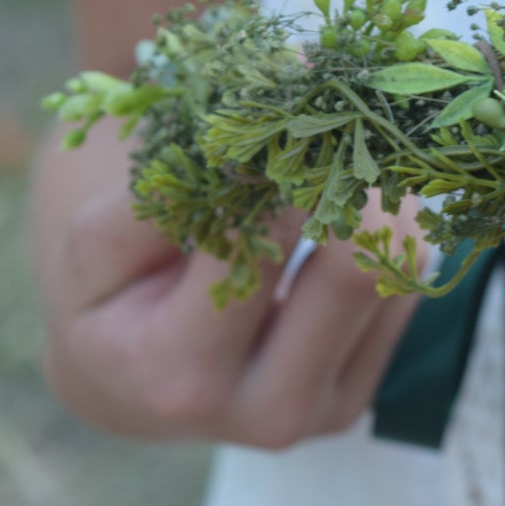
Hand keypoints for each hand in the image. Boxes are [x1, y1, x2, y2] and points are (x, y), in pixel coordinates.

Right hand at [30, 120, 425, 447]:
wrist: (127, 385)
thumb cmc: (108, 295)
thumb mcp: (97, 244)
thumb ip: (163, 185)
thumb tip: (219, 99)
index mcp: (180, 376)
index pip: (252, 243)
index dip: (271, 159)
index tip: (283, 94)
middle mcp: (265, 411)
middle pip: (354, 269)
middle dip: (348, 176)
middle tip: (336, 113)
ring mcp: (323, 412)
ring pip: (398, 276)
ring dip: (381, 198)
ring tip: (346, 148)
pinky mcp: (360, 398)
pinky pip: (407, 294)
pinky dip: (388, 236)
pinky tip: (354, 203)